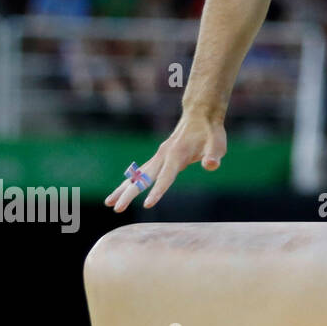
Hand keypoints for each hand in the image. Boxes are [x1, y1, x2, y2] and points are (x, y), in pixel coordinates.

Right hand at [104, 113, 227, 211]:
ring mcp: (159, 156)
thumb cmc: (211, 133)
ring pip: (137, 175)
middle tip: (116, 209)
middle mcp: (163, 156)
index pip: (166, 177)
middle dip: (129, 194)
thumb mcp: (218, 144)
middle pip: (143, 178)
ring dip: (122, 189)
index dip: (158, 191)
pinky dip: (129, 182)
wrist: (199, 116)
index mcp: (177, 155)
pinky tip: (120, 192)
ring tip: (108, 203)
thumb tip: (210, 165)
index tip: (147, 205)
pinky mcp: (158, 158)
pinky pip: (141, 172)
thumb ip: (214, 155)